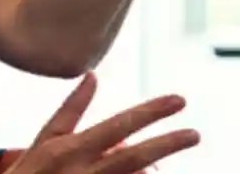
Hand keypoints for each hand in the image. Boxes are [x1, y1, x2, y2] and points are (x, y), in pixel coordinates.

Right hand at [3, 72, 199, 173]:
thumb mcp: (44, 140)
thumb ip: (70, 110)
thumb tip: (93, 75)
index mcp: (70, 149)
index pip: (120, 125)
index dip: (152, 112)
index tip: (180, 100)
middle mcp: (83, 172)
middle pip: (136, 156)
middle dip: (169, 143)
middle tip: (195, 134)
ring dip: (154, 172)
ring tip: (163, 167)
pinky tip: (149, 173)